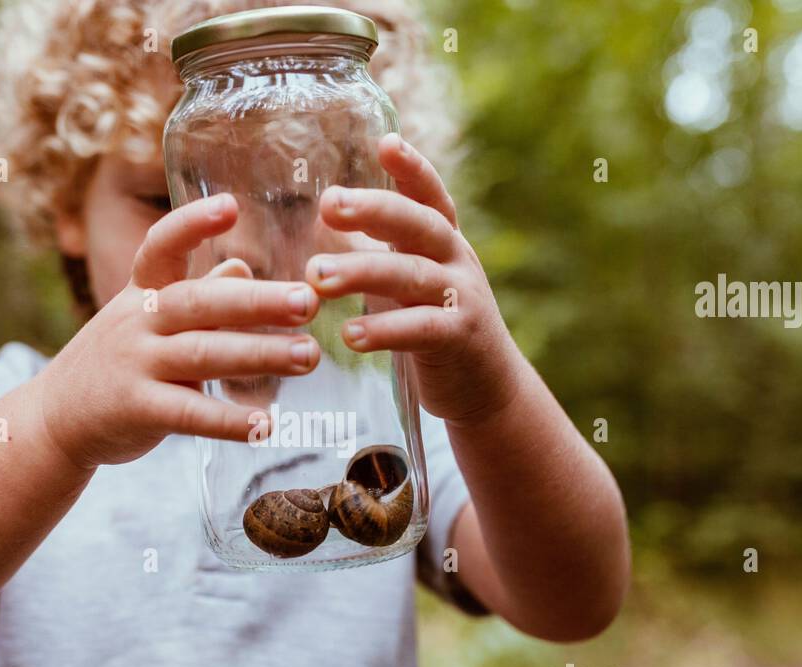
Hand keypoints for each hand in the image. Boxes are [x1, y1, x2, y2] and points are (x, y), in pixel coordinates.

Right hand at [39, 194, 320, 468]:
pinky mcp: (136, 410)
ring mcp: (135, 364)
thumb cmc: (117, 363)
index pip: (162, 247)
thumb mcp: (147, 322)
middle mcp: (137, 321)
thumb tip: (243, 268)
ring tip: (309, 356)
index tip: (231, 206)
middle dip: (257, 301)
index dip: (192, 224)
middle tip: (308, 300)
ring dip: (260, 355)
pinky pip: (189, 414)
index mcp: (142, 292)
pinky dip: (229, 420)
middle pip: (201, 303)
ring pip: (203, 355)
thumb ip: (196, 297)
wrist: (55, 419)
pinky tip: (267, 424)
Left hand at [305, 133, 520, 425]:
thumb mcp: (413, 281)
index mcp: (444, 242)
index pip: (430, 196)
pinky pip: (421, 329)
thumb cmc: (435, 327)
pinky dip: (385, 330)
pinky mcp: (460, 339)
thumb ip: (382, 251)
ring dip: (360, 273)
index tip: (386, 143)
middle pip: (418, 225)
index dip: (412, 168)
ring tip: (315, 277)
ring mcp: (463, 298)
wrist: (487, 387)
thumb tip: (322, 220)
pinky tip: (350, 335)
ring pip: (412, 276)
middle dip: (374, 210)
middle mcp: (458, 262)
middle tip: (328, 203)